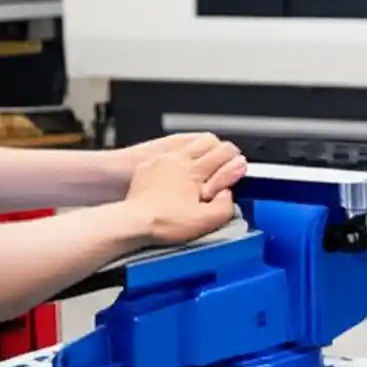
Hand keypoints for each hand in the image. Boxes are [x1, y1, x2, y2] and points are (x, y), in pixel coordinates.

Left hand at [121, 140, 245, 244]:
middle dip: (220, 153)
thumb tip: (229, 193)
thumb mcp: (205, 221)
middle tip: (221, 171)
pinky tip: (179, 178)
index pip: (226, 151)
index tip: (235, 176)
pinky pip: (170, 154)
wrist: (130, 225)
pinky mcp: (146, 167)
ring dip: (200, 155)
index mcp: (194, 169)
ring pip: (189, 144)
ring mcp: (161, 160)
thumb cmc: (164, 224)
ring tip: (201, 174)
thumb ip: (226, 205)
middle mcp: (178, 159)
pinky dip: (179, 161)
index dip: (236, 162)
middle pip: (209, 141)